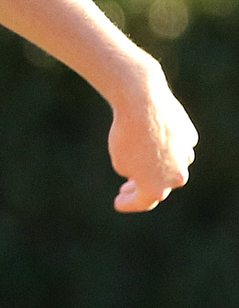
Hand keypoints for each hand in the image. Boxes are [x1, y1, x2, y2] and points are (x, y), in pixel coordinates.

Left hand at [108, 65, 196, 211]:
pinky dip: (166, 144)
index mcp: (156, 189)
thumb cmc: (125, 135)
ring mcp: (186, 156)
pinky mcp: (189, 136)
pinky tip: (156, 139)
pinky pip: (176, 144)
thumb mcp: (121, 161)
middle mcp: (176, 177)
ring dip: (157, 165)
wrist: (142, 103)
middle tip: (127, 187)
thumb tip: (148, 170)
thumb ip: (135, 174)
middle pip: (160, 185)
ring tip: (142, 160)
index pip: (142, 202)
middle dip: (142, 187)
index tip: (118, 203)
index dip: (129, 203)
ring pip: (171, 164)